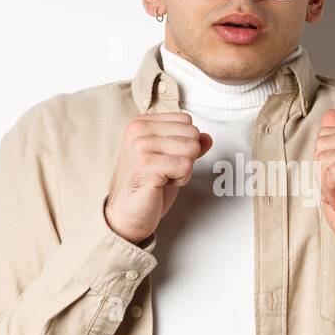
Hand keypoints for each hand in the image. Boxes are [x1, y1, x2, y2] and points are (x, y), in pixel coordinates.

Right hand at [104, 111, 212, 243]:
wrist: (128, 214)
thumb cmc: (145, 188)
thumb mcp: (170, 159)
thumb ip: (187, 144)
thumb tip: (207, 137)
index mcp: (141, 124)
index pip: (185, 120)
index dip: (184, 143)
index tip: (165, 158)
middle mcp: (138, 132)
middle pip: (191, 133)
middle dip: (186, 156)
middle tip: (165, 170)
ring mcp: (141, 147)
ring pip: (191, 148)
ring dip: (183, 169)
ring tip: (163, 177)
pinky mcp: (147, 165)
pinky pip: (186, 166)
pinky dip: (181, 179)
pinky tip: (162, 184)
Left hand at [314, 108, 334, 274]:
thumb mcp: (334, 169)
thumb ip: (334, 140)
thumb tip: (332, 113)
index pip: (325, 135)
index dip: (323, 163)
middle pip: (324, 144)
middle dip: (323, 174)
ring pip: (328, 158)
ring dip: (328, 186)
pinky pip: (334, 172)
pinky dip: (332, 192)